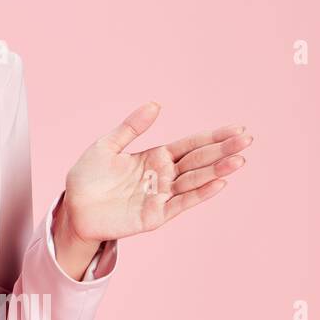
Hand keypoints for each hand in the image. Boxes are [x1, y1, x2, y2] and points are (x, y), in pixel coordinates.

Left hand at [60, 102, 252, 246]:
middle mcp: (163, 176)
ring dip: (217, 171)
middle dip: (223, 151)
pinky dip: (200, 193)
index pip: (191, 145)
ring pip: (195, 181)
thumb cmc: (87, 176)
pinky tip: (219, 183)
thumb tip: (156, 104)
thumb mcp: (106, 146)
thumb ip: (131, 127)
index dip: (213, 137)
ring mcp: (162, 196)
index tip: (237, 128)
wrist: (73, 208)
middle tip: (247, 140)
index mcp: (155, 157)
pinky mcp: (156, 215)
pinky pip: (181, 203)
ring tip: (239, 160)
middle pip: (198, 161)